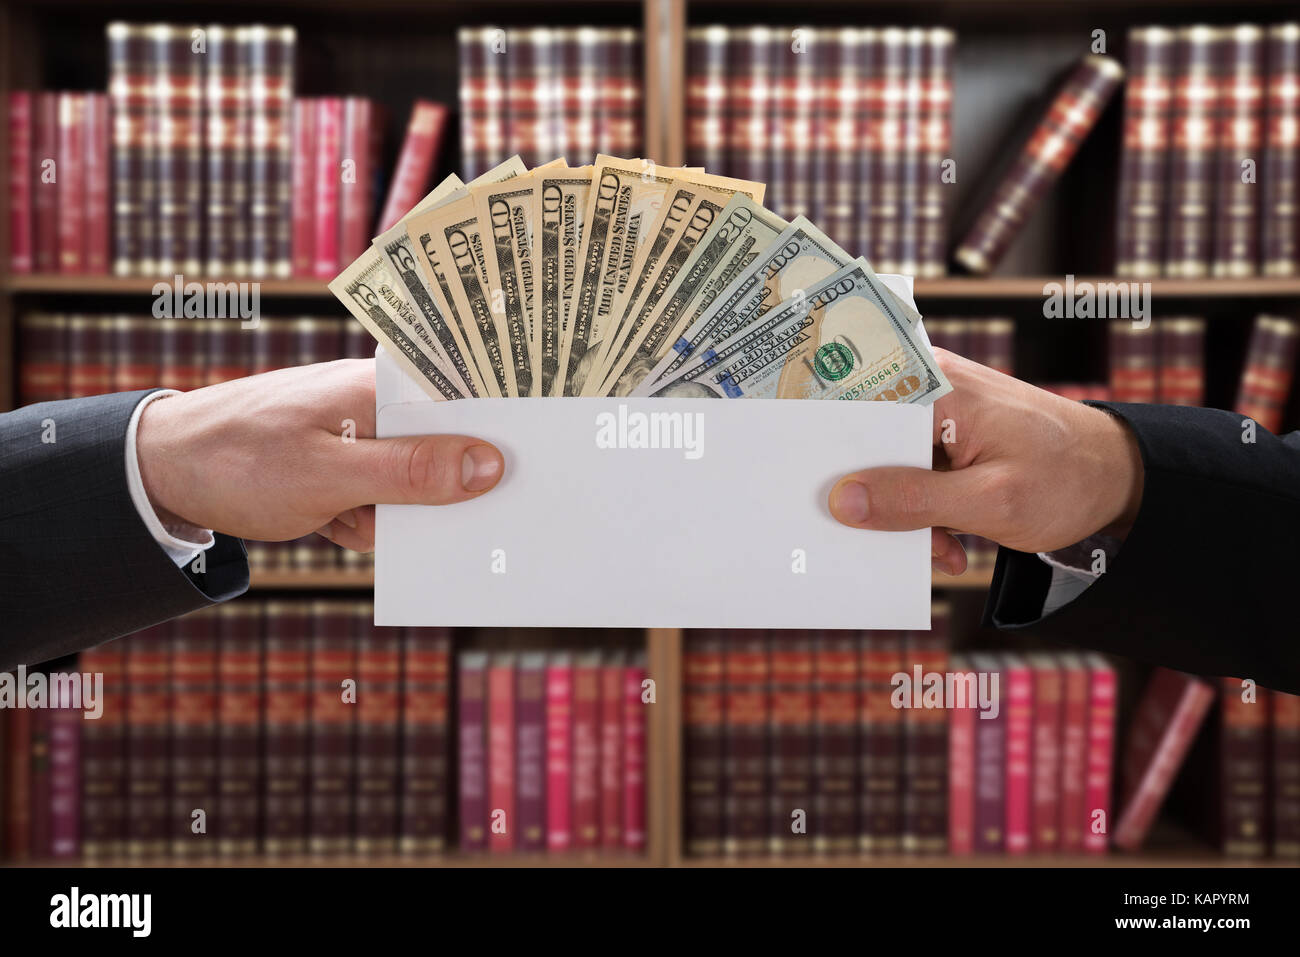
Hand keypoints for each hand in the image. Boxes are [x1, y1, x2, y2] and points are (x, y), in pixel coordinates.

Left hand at [135, 358, 503, 550]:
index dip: (497, 439)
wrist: (159, 471)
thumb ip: (413, 472)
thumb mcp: (331, 476)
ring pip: (413, 485)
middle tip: (383, 515)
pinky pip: (381, 497)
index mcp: (382, 384)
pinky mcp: (345, 459)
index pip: (468, 401)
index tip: (521, 478)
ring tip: (336, 517)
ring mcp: (361, 431)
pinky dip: (359, 518)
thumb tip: (491, 466)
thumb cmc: (239, 462)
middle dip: (427, 498)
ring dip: (382, 517)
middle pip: (446, 450)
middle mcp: (378, 400)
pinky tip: (326, 520)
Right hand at [828, 349, 1143, 575]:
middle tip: (887, 539)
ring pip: (886, 463)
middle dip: (871, 495)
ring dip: (904, 511)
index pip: (854, 406)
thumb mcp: (990, 501)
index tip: (815, 493)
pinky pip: (912, 472)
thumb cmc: (1068, 479)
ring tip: (941, 546)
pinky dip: (924, 510)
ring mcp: (938, 411)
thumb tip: (843, 501)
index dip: (828, 449)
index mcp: (935, 385)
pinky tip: (951, 540)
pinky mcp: (947, 437)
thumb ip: (914, 501)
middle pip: (865, 438)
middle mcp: (929, 386)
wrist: (1119, 478)